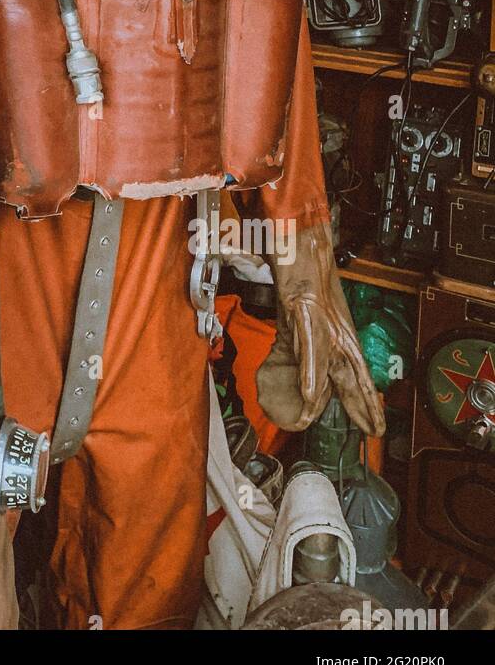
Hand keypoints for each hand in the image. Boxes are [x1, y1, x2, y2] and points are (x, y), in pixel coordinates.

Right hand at [257, 222, 384, 436]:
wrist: (298, 232)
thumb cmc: (299, 264)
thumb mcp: (299, 311)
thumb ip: (296, 341)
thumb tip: (288, 365)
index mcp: (336, 326)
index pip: (355, 369)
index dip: (364, 397)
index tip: (372, 423)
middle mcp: (335, 324)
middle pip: (355, 372)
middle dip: (365, 404)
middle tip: (376, 432)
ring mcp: (321, 317)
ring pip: (336, 362)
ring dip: (343, 396)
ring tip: (350, 421)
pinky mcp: (303, 308)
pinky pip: (308, 346)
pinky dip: (309, 371)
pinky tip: (310, 393)